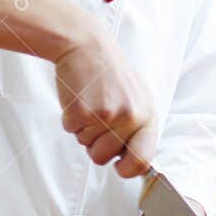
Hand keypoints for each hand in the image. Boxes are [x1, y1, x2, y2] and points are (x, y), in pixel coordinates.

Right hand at [54, 31, 154, 177]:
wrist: (86, 45)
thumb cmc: (109, 73)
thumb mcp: (136, 97)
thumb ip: (138, 128)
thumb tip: (136, 162)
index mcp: (146, 115)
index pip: (143, 159)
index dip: (128, 169)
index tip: (119, 167)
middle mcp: (129, 117)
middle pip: (104, 158)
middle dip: (95, 145)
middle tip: (97, 118)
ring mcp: (106, 114)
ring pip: (85, 145)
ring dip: (83, 129)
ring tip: (89, 102)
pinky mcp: (82, 111)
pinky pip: (70, 130)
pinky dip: (69, 119)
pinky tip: (78, 98)